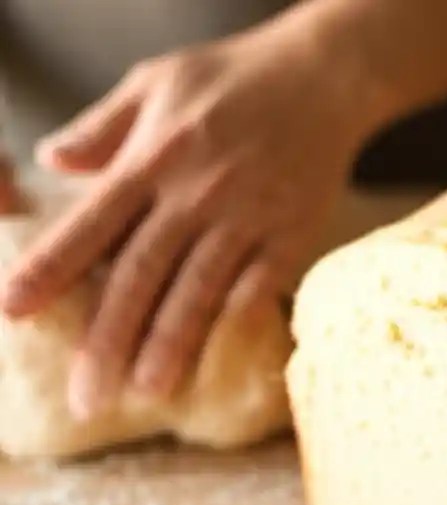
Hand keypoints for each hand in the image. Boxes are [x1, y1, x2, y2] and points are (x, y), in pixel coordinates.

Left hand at [0, 29, 371, 417]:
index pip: (90, 223)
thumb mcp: (155, 81)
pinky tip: (215, 361)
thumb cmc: (232, 77)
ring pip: (199, 291)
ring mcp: (248, 216)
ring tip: (146, 394)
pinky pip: (259, 287)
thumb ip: (102, 127)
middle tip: (87, 396)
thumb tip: (52, 162)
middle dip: (108, 338)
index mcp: (153, 156)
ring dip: (170, 345)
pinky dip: (234, 323)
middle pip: (141, 274)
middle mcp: (197, 191)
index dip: (51, 268)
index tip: (14, 310)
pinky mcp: (292, 232)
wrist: (325, 75)